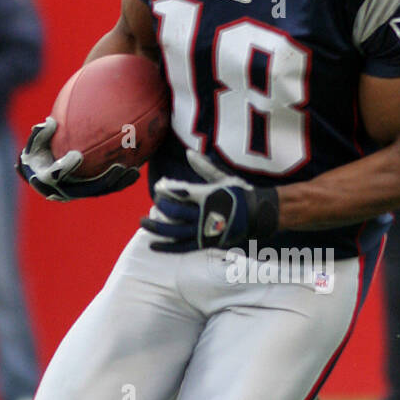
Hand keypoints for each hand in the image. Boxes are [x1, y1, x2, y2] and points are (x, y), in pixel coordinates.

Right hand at [16, 117, 139, 200]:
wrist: (39, 171)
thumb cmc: (38, 153)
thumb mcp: (34, 143)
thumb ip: (40, 134)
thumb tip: (50, 122)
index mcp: (46, 179)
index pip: (56, 174)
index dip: (66, 166)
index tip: (76, 154)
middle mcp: (64, 191)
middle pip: (87, 189)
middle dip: (105, 180)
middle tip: (119, 167)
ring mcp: (78, 193)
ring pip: (101, 191)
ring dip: (118, 183)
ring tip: (135, 171)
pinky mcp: (89, 192)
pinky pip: (107, 188)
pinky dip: (121, 181)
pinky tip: (136, 170)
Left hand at [141, 151, 278, 251]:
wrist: (256, 216)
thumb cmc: (238, 194)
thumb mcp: (223, 178)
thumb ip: (204, 167)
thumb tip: (189, 152)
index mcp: (208, 195)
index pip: (181, 192)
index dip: (166, 190)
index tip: (159, 188)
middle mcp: (205, 214)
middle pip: (175, 211)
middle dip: (159, 207)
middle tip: (151, 203)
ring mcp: (204, 230)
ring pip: (175, 231)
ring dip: (156, 228)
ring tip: (143, 223)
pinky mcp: (205, 242)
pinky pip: (182, 246)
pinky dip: (167, 246)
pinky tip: (154, 245)